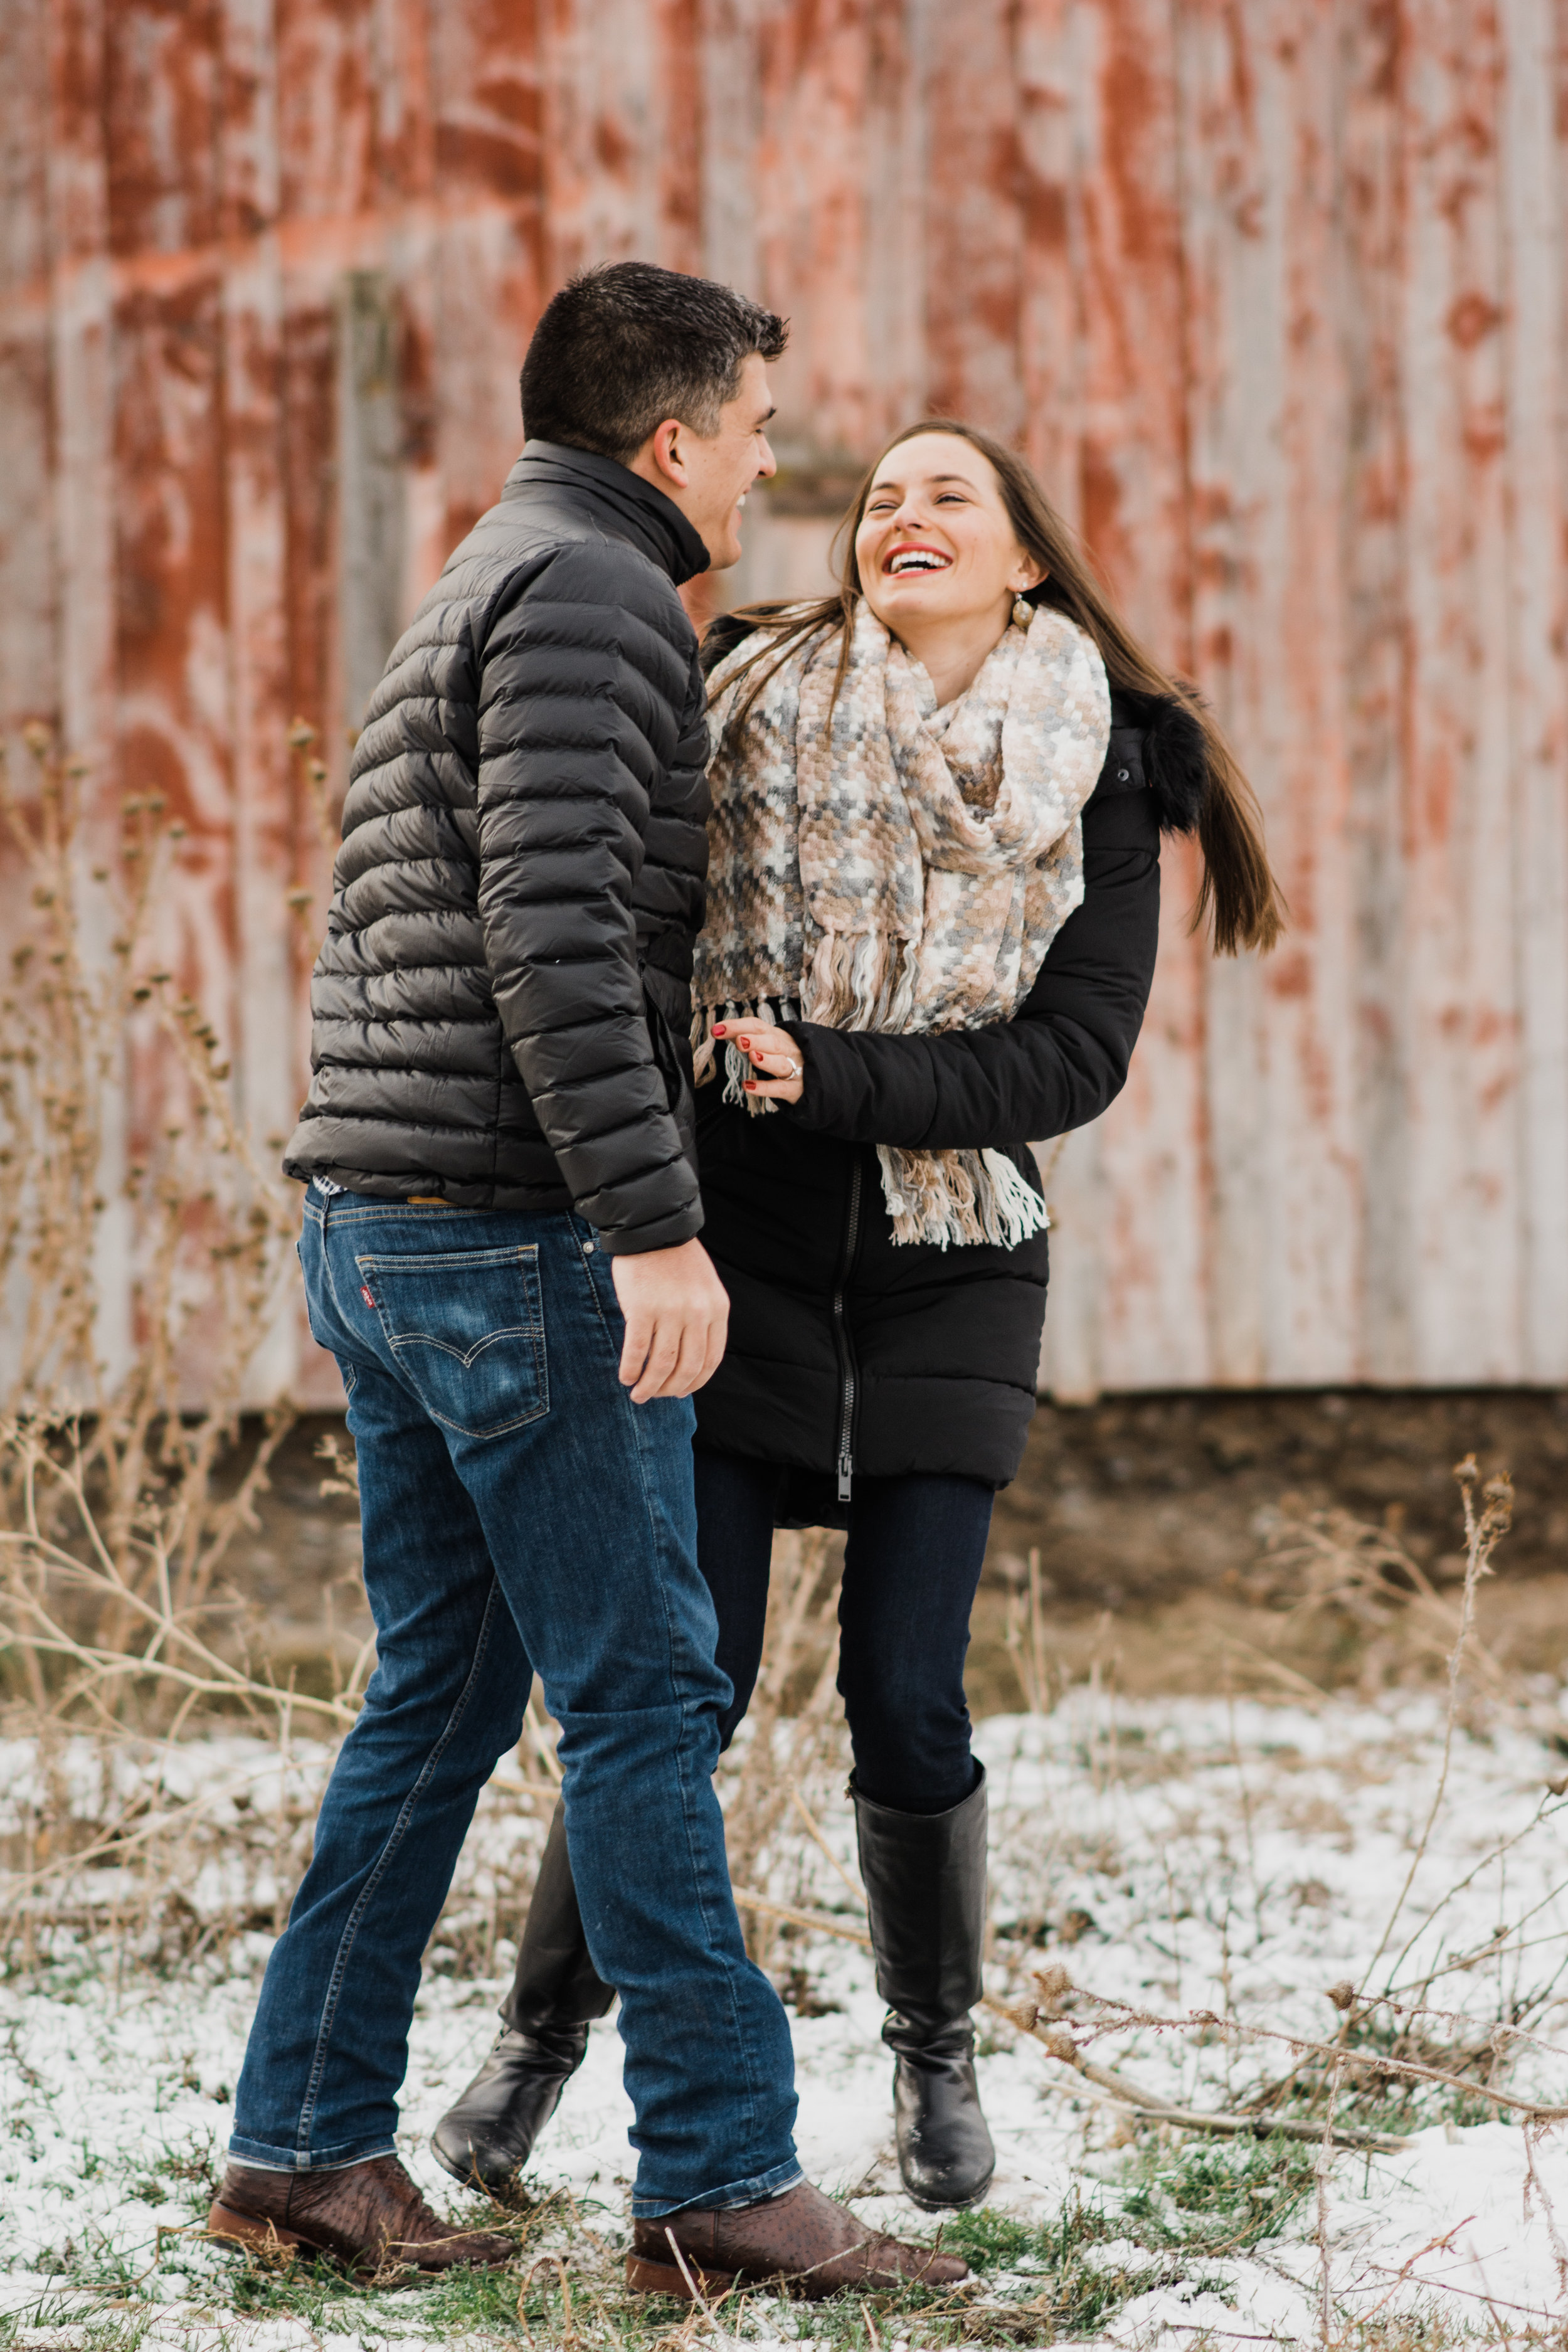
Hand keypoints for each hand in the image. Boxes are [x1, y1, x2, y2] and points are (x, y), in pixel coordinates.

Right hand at [610, 1237, 729, 1402]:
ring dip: (649, 1386)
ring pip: (662, 1365)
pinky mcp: (641, 1309)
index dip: (696, 1382)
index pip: (711, 1360)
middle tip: (656, 1396)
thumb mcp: (704, 1286)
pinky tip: (625, 1377)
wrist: (653, 1227)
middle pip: (687, 1367)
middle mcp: (697, 1314)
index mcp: (716, 1310)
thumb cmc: (676, 1257)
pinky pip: (636, 1351)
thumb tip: (690, 1358)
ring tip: (639, 1395)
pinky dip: (630, 1369)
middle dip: (671, 1389)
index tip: (682, 1391)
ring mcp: (670, 1312)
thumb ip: (702, 1317)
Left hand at [713, 1020, 804, 1104]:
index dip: (737, 1025)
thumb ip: (747, 1038)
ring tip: (752, 1057)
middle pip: (773, 1042)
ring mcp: (795, 1070)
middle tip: (739, 1041)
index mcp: (779, 1036)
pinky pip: (780, 1088)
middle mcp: (788, 1050)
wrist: (819, 1082)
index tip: (716, 1029)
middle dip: (756, 1041)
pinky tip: (748, 1086)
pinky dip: (764, 1088)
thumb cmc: (788, 1060)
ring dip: (766, 1060)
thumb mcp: (770, 1045)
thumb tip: (721, 1030)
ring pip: (781, 1063)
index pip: (758, 1026)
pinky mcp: (796, 1090)